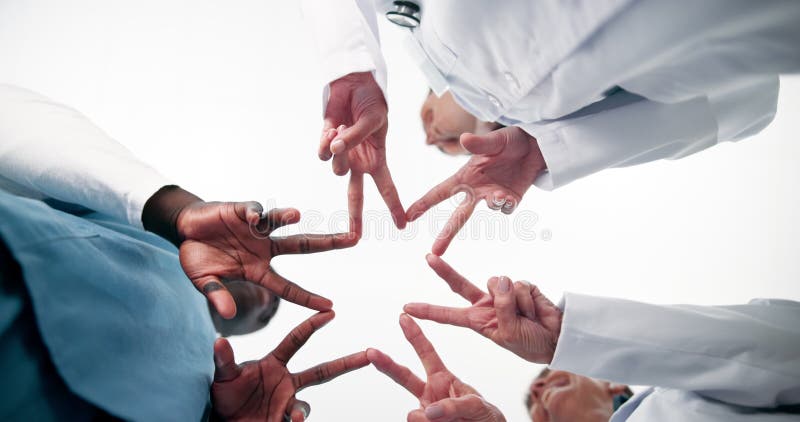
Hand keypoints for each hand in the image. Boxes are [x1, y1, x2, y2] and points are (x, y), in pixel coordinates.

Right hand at [176, 201, 356, 317]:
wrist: (185, 229)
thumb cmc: (198, 257)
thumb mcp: (204, 281)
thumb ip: (216, 295)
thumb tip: (228, 314)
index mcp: (258, 270)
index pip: (289, 287)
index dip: (308, 297)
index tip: (330, 306)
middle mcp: (264, 249)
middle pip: (303, 246)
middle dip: (329, 243)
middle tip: (354, 239)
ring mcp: (256, 229)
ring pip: (279, 223)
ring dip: (286, 217)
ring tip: (296, 215)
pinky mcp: (243, 210)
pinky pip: (254, 211)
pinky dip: (255, 214)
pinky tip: (254, 217)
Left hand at [212, 311, 368, 421]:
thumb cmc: (223, 397)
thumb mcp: (222, 377)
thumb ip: (223, 360)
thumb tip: (218, 341)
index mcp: (274, 363)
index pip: (297, 340)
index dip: (313, 325)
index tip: (331, 311)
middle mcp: (287, 381)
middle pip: (323, 371)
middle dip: (346, 363)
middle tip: (367, 355)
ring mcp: (288, 402)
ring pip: (306, 405)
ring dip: (301, 411)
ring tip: (295, 419)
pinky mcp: (284, 420)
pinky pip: (294, 421)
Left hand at [318, 72, 405, 235]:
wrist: (353, 81)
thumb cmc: (371, 100)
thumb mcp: (373, 120)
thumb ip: (355, 138)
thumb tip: (336, 148)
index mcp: (377, 158)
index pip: (387, 187)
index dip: (395, 206)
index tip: (402, 225)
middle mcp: (359, 161)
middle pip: (356, 194)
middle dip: (355, 216)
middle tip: (354, 238)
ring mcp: (341, 153)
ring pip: (336, 168)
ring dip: (340, 152)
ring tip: (345, 129)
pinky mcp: (325, 142)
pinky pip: (322, 152)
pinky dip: (326, 141)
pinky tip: (333, 126)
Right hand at [367, 314, 505, 421]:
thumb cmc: (486, 420)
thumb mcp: (479, 407)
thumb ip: (455, 406)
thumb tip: (424, 412)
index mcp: (444, 379)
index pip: (427, 353)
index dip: (415, 336)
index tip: (403, 317)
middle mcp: (430, 393)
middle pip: (404, 376)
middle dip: (387, 364)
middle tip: (371, 352)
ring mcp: (425, 412)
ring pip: (414, 415)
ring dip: (429, 420)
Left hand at [403, 255, 561, 362]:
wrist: (556, 337)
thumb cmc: (529, 343)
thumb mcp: (508, 334)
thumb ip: (501, 307)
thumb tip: (498, 279)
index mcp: (477, 321)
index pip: (448, 315)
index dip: (428, 311)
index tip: (407, 309)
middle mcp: (486, 304)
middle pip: (459, 284)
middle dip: (443, 271)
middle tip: (428, 257)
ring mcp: (502, 293)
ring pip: (499, 284)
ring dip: (515, 302)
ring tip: (526, 316)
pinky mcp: (520, 285)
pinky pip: (519, 284)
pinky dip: (528, 299)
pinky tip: (534, 309)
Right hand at [406, 126, 544, 254]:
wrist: (536, 145)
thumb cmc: (511, 139)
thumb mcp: (496, 140)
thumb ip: (480, 143)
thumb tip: (464, 138)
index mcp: (465, 176)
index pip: (440, 192)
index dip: (423, 204)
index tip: (407, 216)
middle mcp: (476, 189)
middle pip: (458, 216)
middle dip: (446, 234)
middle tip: (435, 252)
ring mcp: (492, 196)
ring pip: (489, 209)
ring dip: (494, 202)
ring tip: (500, 191)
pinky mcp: (510, 199)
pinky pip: (505, 208)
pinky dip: (507, 203)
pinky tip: (510, 193)